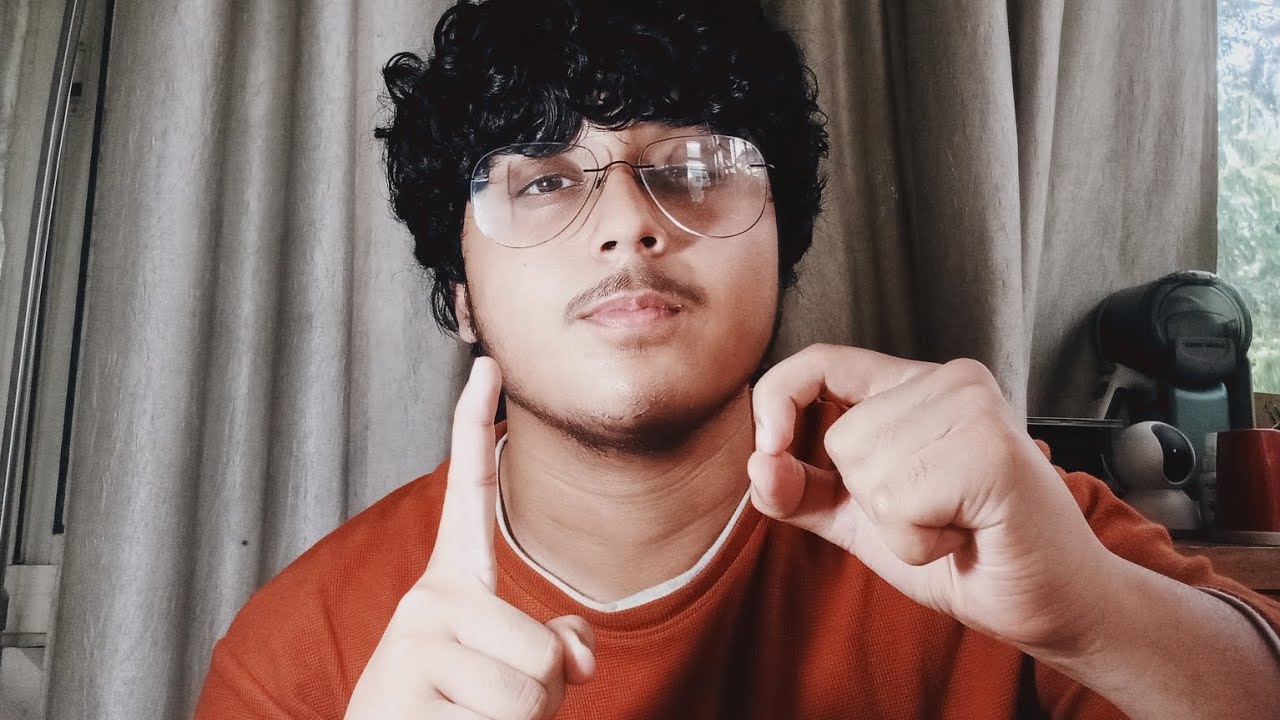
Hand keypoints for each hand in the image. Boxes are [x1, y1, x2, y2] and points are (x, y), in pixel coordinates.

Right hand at [346, 358, 595, 719]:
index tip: (486, 366)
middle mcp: (426, 600)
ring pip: (529, 691)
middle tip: (482, 712)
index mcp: (450, 588)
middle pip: (545, 651)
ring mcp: (411, 642)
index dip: (473, 428)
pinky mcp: (402, 691)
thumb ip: (548, 649)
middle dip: (537, 701)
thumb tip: (577, 654)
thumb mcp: (502, 677)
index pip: (466, 496)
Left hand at [748, 344, 1115, 654]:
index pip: (820, 361)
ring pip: (866, 468)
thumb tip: (758, 464)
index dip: (777, 400)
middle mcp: (949, 381)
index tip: (770, 449)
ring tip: (954, 524)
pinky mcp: (990, 449)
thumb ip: (803, 493)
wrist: (1051, 604)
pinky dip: (920, 540)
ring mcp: (974, 407)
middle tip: (935, 516)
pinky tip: (966, 534)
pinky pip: (899, 501)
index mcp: (914, 387)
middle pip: (840, 436)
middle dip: (871, 501)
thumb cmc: (967, 556)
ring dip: (900, 526)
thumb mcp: (864, 522)